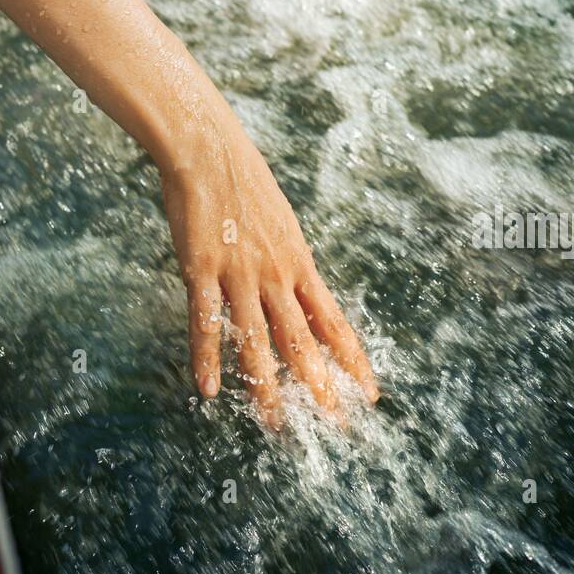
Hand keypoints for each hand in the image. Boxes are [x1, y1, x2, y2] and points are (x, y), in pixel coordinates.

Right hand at [160, 121, 378, 426]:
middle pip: (302, 340)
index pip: (334, 322)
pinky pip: (206, 321)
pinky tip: (210, 390)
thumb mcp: (283, 225)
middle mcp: (277, 274)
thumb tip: (303, 291)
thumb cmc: (245, 184)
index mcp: (300, 263)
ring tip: (274, 423)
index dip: (353, 360)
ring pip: (256, 340)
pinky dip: (208, 357)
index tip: (370, 392)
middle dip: (319, 385)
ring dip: (265, 386)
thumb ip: (290, 263)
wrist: (210, 150)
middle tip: (334, 423)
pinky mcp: (202, 269)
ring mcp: (240, 273)